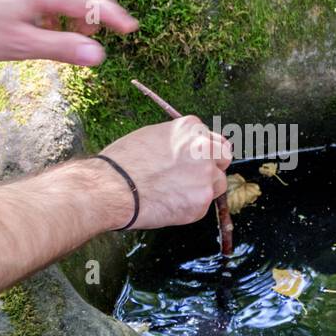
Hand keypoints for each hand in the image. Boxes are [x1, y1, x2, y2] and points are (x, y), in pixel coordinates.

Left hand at [0, 0, 137, 63]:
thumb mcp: (20, 45)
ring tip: (87, 36)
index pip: (90, 3)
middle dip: (104, 10)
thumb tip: (99, 56)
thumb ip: (61, 49)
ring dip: (83, 11)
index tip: (132, 29)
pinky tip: (56, 30)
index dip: (113, 17)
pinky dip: (64, 11)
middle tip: (121, 29)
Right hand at [96, 117, 231, 229]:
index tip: (194, 161)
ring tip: (175, 193)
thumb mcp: (152, 136)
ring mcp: (205, 175)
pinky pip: (203, 205)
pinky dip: (190, 207)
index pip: (212, 138)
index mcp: (191, 128)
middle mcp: (203, 148)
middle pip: (224, 157)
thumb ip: (176, 141)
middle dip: (214, 166)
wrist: (111, 188)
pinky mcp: (201, 201)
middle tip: (195, 177)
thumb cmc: (123, 162)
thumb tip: (184, 151)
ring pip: (218, 183)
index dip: (203, 152)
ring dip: (203, 189)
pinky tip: (169, 204)